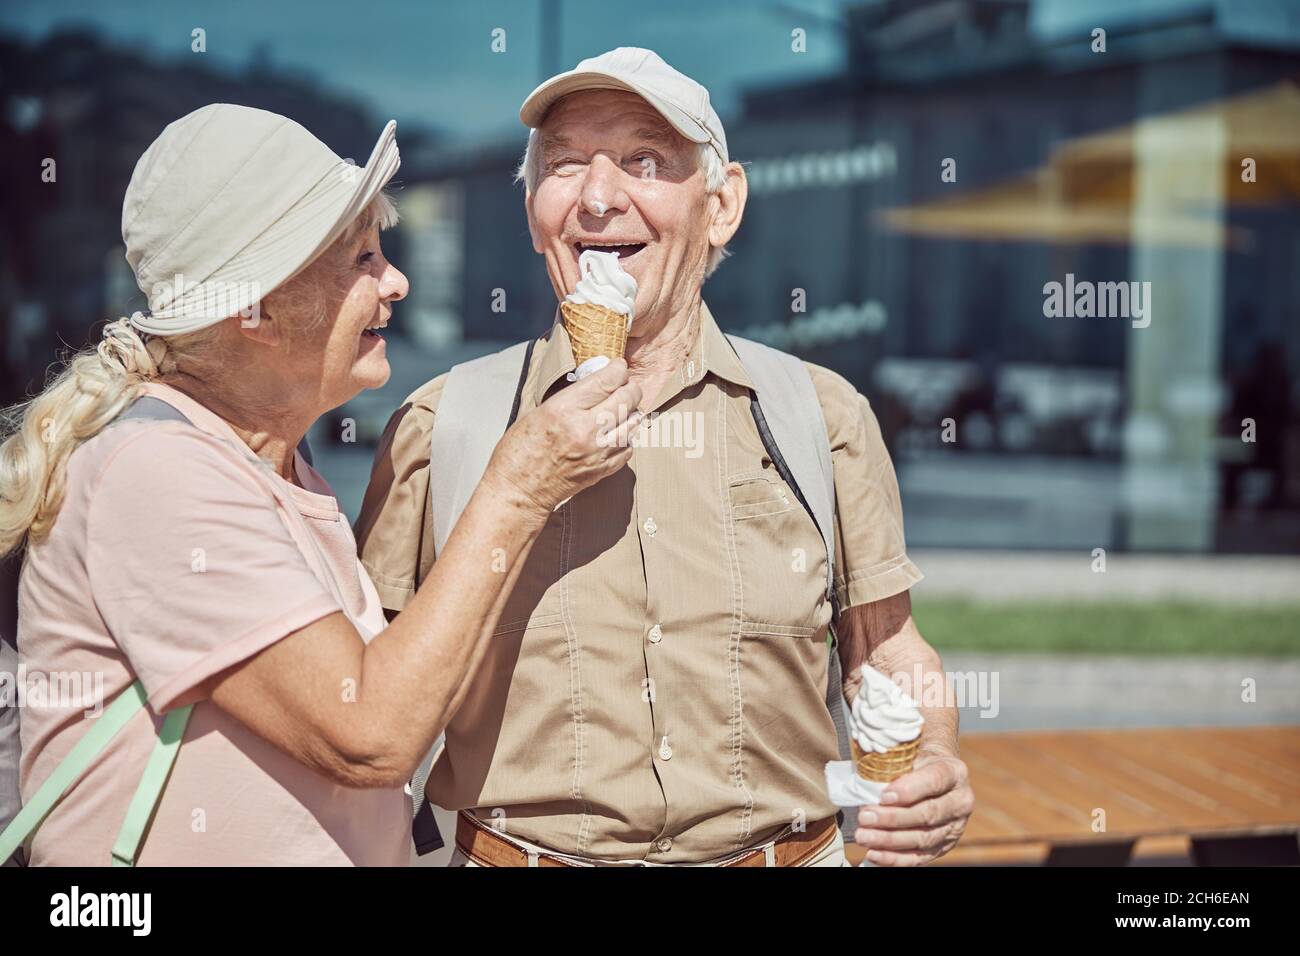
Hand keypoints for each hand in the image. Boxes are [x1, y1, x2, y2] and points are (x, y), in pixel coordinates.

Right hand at [484, 358, 641, 514]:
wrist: (519, 491)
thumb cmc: (520, 450)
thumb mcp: (539, 411)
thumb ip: (571, 397)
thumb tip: (596, 382)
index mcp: (565, 409)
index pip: (608, 380)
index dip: (618, 369)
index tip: (618, 367)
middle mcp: (586, 429)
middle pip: (628, 398)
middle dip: (630, 388)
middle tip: (624, 386)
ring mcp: (598, 452)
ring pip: (634, 422)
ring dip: (631, 412)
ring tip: (620, 410)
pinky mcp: (604, 469)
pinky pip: (629, 446)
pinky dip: (626, 437)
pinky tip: (615, 433)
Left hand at [854, 751, 973, 865]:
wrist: (934, 772)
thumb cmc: (917, 762)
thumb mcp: (911, 753)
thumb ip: (895, 764)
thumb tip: (868, 783)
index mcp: (954, 772)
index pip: (934, 781)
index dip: (909, 790)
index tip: (883, 796)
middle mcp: (961, 801)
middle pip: (928, 814)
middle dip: (893, 819)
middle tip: (864, 818)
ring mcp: (955, 826)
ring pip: (923, 838)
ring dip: (889, 840)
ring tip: (864, 836)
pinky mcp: (945, 846)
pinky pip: (920, 857)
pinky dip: (895, 858)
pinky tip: (874, 854)